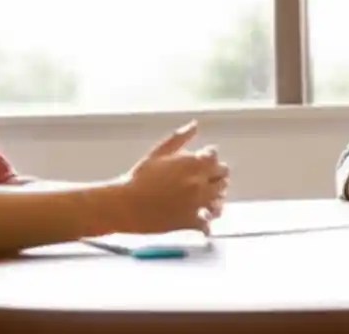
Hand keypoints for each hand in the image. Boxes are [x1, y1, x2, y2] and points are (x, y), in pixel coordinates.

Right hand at [114, 121, 228, 232]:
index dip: (209, 159)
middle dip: (216, 178)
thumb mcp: (159, 152)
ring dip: (215, 200)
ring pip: (220, 201)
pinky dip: (206, 223)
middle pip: (223, 178)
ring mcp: (197, 203)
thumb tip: (196, 124)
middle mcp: (199, 182)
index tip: (202, 163)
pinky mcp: (190, 221)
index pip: (215, 157)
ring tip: (205, 202)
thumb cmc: (139, 177)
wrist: (125, 204)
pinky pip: (208, 224)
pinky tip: (200, 222)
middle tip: (204, 183)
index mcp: (193, 163)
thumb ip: (179, 138)